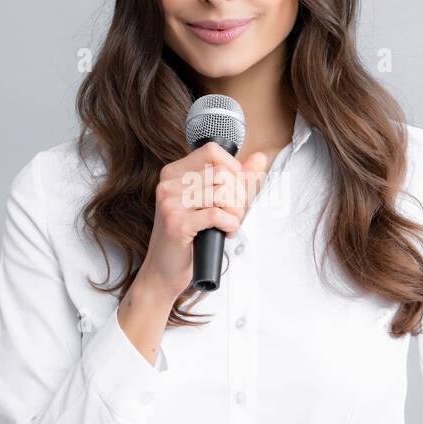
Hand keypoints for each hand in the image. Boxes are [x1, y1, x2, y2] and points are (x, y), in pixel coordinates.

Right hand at [136, 141, 269, 298]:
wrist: (162, 273)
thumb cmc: (188, 239)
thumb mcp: (211, 203)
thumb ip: (236, 179)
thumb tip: (260, 157)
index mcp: (173, 173)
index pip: (212, 151)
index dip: (233, 169)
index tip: (233, 191)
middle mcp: (168, 184)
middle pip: (222, 173)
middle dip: (239, 196)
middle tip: (234, 215)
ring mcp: (170, 203)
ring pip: (223, 192)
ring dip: (236, 213)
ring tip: (229, 225)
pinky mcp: (177, 224)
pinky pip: (217, 214)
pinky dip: (230, 225)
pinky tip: (225, 233)